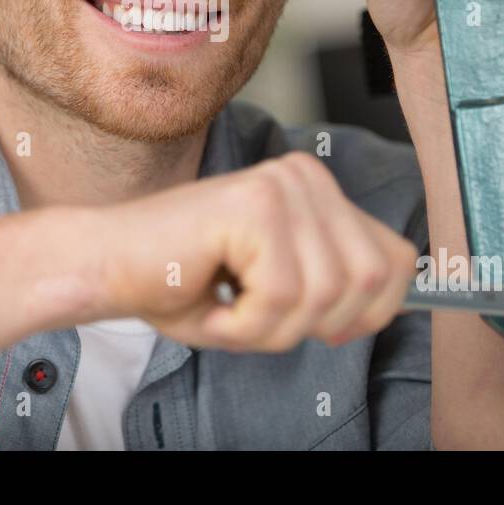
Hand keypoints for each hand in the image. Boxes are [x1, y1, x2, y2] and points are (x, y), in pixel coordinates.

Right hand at [98, 152, 418, 351]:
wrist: (107, 267)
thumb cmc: (184, 283)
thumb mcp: (284, 288)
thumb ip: (338, 285)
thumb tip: (394, 303)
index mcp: (317, 186)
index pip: (397, 260)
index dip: (366, 312)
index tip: (311, 322)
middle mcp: (306, 175)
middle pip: (368, 283)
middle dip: (311, 325)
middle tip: (251, 313)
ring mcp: (282, 185)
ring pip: (325, 296)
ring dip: (269, 328)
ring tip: (225, 306)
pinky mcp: (255, 206)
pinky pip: (282, 297)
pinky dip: (243, 323)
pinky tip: (210, 300)